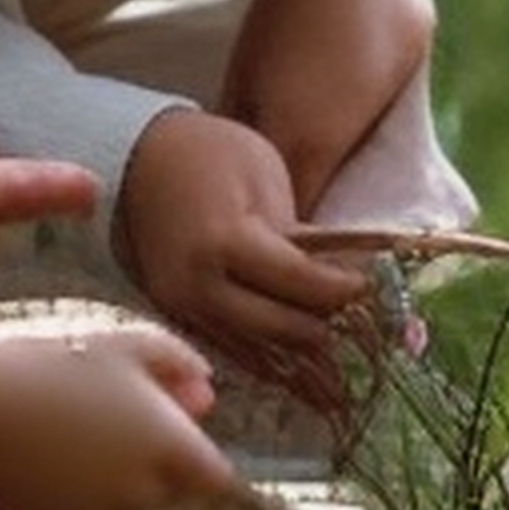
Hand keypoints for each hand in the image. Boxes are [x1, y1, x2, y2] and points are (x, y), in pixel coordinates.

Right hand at [0, 305, 240, 509]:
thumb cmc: (53, 358)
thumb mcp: (126, 341)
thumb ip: (177, 362)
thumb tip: (204, 386)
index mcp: (168, 447)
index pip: (214, 477)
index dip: (199, 455)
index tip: (173, 427)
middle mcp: (137, 492)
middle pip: (166, 492)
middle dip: (154, 465)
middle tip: (114, 416)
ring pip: (118, 506)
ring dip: (109, 482)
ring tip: (69, 430)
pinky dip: (63, 492)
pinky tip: (35, 451)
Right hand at [122, 104, 372, 406]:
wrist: (135, 159)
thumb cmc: (208, 154)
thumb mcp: (263, 177)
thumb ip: (295, 233)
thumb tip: (334, 278)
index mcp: (222, 241)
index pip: (300, 283)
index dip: (343, 290)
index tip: (373, 286)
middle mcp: (196, 285)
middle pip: (280, 328)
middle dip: (326, 326)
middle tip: (363, 319)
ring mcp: (180, 307)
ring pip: (256, 349)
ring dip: (299, 349)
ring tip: (340, 344)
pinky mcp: (176, 316)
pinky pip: (231, 348)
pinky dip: (268, 352)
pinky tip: (298, 355)